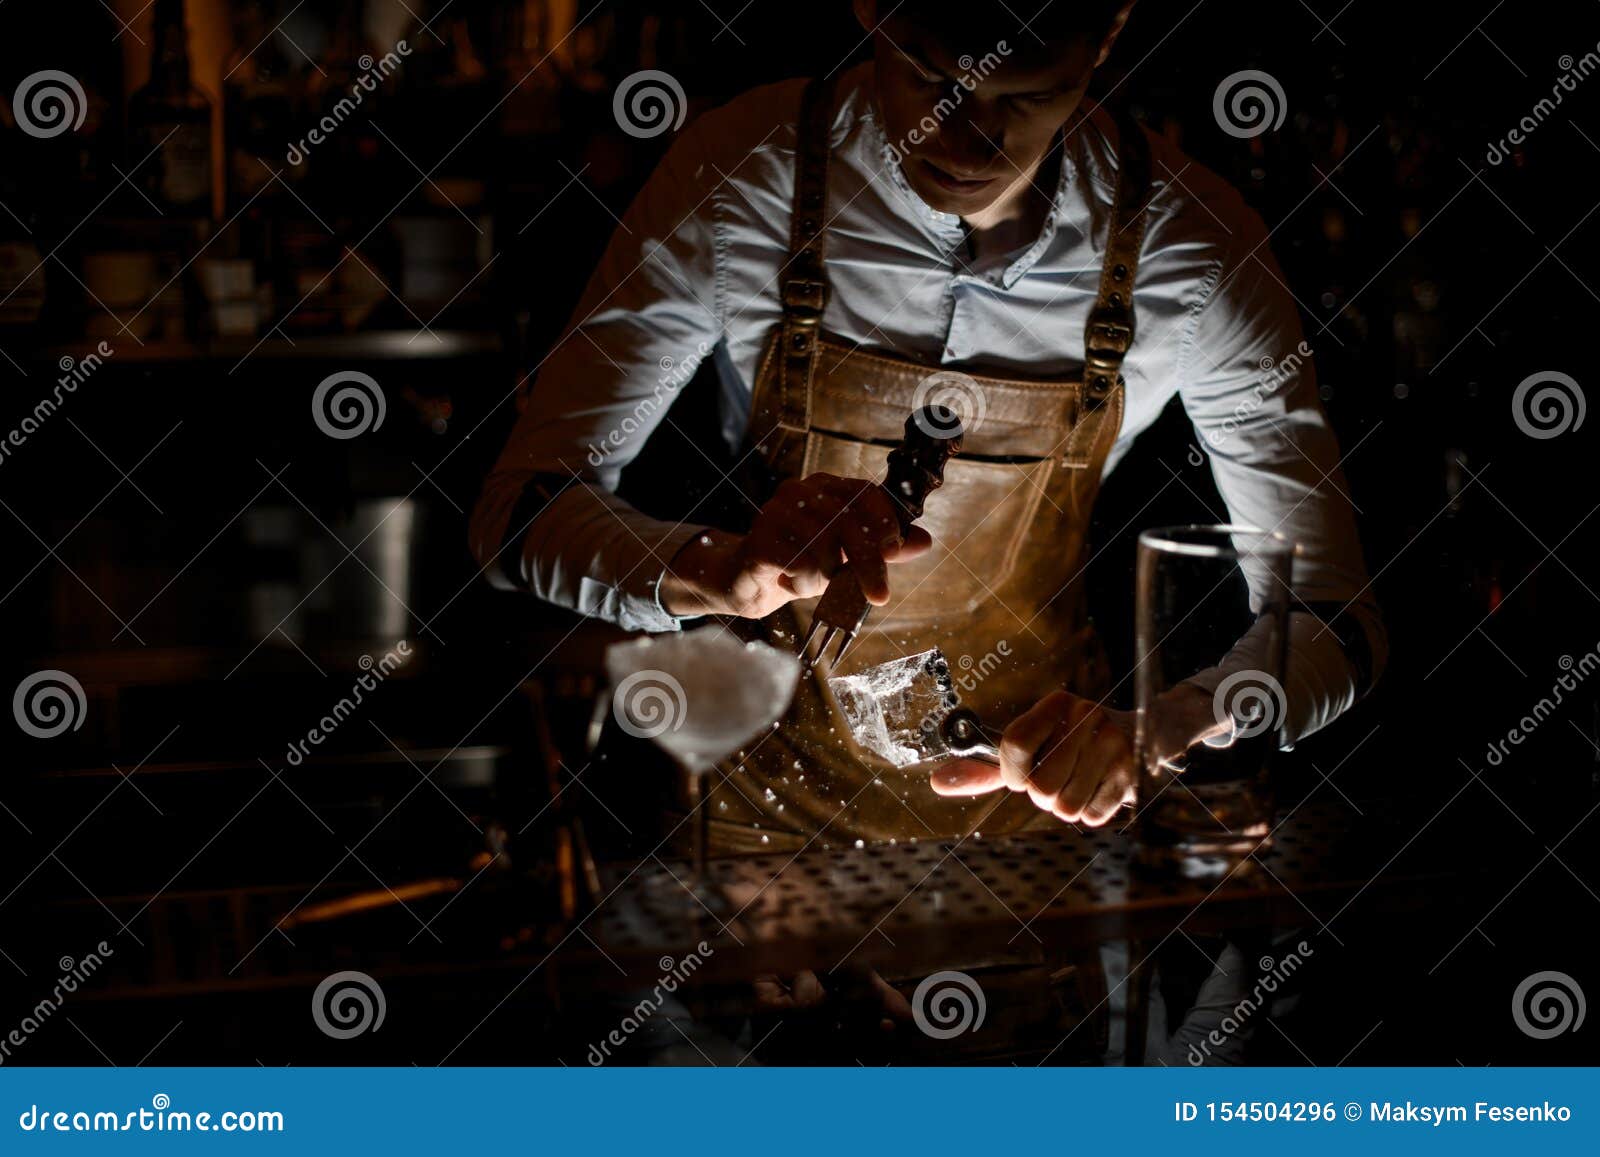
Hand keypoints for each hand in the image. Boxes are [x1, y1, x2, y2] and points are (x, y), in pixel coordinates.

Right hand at [659, 473, 931, 618]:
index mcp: (825, 487)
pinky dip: (803, 583)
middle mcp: (800, 490)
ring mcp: (776, 511)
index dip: (885, 522)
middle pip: (849, 523)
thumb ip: (884, 548)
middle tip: (879, 596)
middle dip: (869, 564)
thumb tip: (924, 541)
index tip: (894, 552)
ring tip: (809, 582)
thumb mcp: (848, 557)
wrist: (748, 582)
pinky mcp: (760, 538)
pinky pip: (799, 563)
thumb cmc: (803, 563)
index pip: (865, 492)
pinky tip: (788, 582)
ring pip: (824, 546)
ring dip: (825, 577)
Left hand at [930, 691, 1135, 826]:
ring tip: (1081, 782)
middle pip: (1038, 787)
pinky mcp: (1132, 773)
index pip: (1014, 744)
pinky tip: (1100, 788)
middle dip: (1043, 795)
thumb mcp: (1033, 745)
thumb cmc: (1071, 745)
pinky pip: (1091, 816)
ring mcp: (1111, 744)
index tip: (1018, 777)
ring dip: (1067, 805)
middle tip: (1059, 778)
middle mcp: (1085, 717)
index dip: (1011, 772)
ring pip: (1064, 806)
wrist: (1143, 738)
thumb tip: (936, 782)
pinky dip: (1091, 811)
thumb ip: (986, 767)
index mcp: (1056, 704)